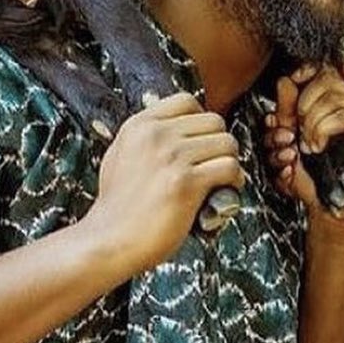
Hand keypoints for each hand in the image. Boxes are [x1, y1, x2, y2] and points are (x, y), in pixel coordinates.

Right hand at [84, 92, 244, 273]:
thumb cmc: (119, 206)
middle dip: (220, 145)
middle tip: (214, 167)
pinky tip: (225, 193)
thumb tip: (179, 128)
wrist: (108, 241)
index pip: (188, 101)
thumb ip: (147, 138)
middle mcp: (155, 135)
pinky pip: (231, 168)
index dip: (202, 123)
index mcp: (139, 125)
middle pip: (215, 121)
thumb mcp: (122, 156)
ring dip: (231, 163)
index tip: (200, 147)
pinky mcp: (186, 183)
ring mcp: (171, 157)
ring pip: (228, 143)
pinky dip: (235, 181)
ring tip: (221, 181)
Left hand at [264, 64, 343, 221]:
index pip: (323, 70)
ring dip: (311, 121)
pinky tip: (317, 147)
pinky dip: (323, 130)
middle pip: (327, 79)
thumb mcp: (296, 139)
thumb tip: (285, 80)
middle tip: (297, 130)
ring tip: (307, 144)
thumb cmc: (317, 177)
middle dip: (303, 103)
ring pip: (334, 97)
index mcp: (341, 103)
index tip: (287, 92)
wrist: (335, 208)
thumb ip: (291, 110)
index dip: (303, 75)